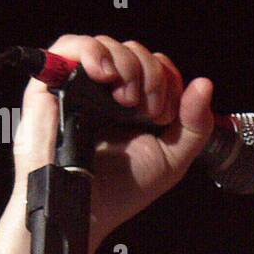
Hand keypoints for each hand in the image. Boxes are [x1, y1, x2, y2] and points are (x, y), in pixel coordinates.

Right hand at [11, 34, 214, 248]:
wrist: (85, 208)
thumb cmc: (122, 189)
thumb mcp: (172, 157)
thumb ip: (195, 124)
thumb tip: (204, 84)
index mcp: (135, 104)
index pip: (157, 65)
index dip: (167, 80)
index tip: (164, 115)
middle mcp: (107, 92)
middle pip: (134, 51)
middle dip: (151, 74)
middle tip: (147, 111)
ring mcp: (79, 86)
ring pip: (107, 44)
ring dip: (127, 64)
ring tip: (126, 98)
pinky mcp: (50, 85)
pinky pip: (69, 46)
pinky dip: (91, 51)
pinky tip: (105, 73)